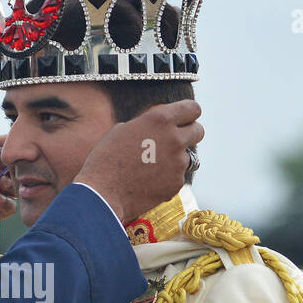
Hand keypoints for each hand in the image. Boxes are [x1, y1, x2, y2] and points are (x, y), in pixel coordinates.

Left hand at [0, 135, 14, 256]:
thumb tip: (17, 152)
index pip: (7, 144)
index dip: (18, 145)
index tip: (24, 148)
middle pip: (17, 165)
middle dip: (19, 168)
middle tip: (12, 171)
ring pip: (16, 185)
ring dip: (13, 185)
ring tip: (0, 187)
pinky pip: (11, 205)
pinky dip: (8, 202)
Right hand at [75, 101, 203, 222]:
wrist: (103, 194)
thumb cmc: (106, 159)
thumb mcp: (123, 130)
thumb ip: (146, 124)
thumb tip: (157, 127)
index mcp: (160, 119)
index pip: (192, 109)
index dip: (189, 114)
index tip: (185, 120)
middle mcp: (174, 138)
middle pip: (199, 131)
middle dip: (189, 134)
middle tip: (175, 141)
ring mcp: (178, 163)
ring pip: (188, 157)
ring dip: (176, 159)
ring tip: (152, 167)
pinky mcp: (176, 183)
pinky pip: (178, 176)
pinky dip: (168, 178)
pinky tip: (148, 182)